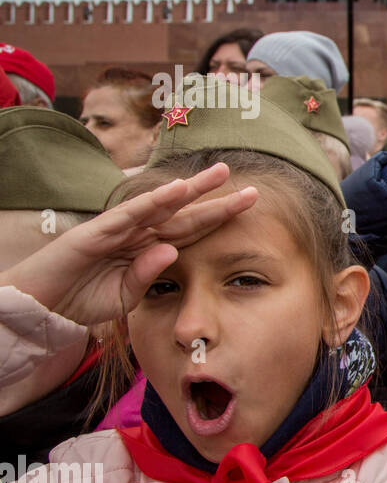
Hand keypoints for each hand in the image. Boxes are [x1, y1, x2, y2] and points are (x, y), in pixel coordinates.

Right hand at [0, 163, 256, 325]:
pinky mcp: (98, 232)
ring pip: (162, 205)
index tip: (248, 209)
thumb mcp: (125, 297)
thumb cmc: (80, 300)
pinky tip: (177, 190)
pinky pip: (131, 214)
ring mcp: (118, 229)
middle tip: (251, 188)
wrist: (40, 307)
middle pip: (185, 213)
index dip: (219, 219)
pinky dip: (154, 202)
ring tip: (221, 174)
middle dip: (217, 199)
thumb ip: (148, 277)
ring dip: (192, 189)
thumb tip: (170, 251)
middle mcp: (138, 233)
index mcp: (148, 248)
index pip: (191, 231)